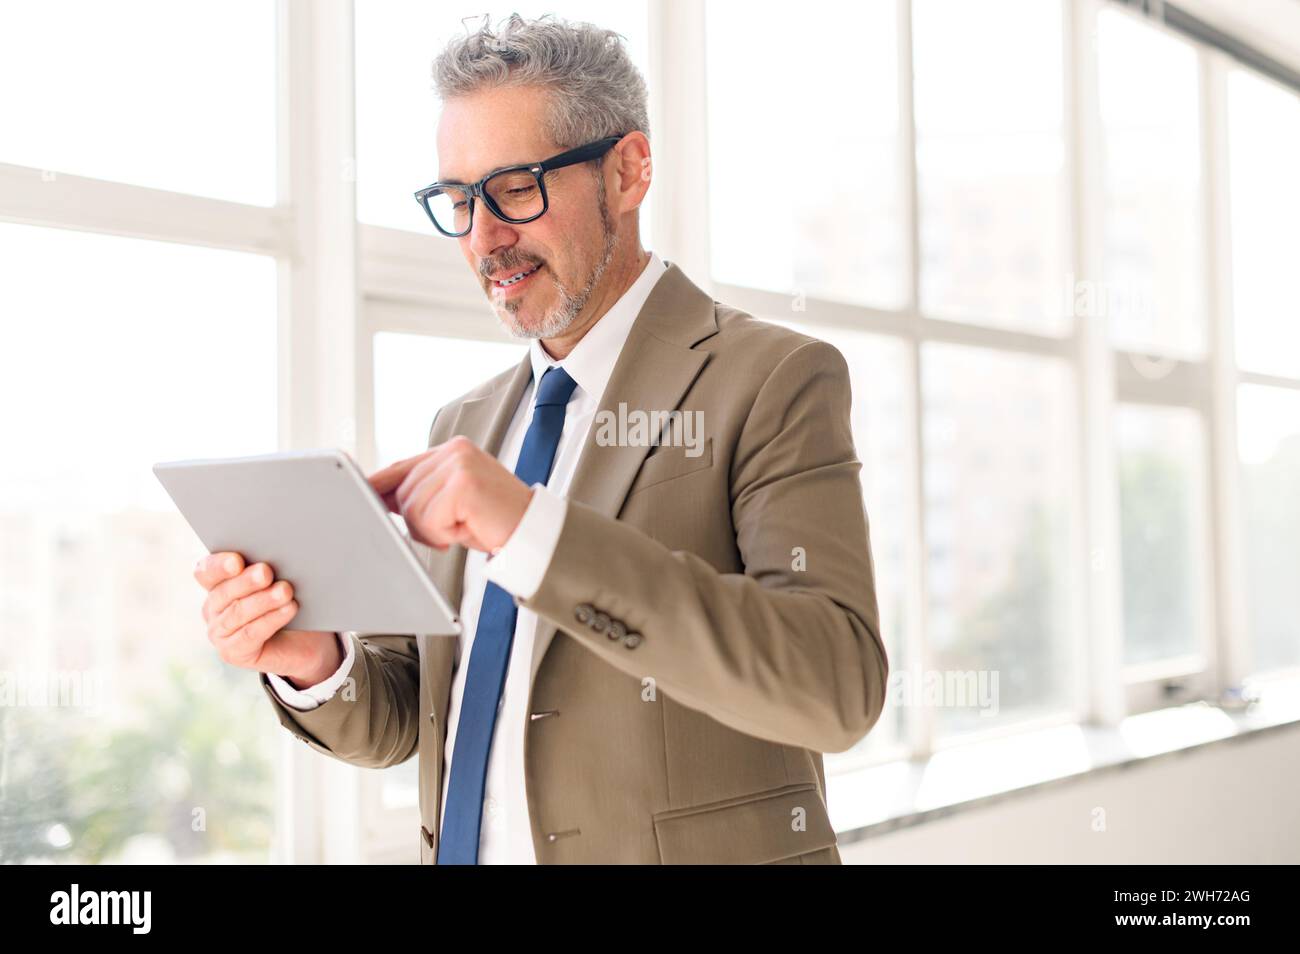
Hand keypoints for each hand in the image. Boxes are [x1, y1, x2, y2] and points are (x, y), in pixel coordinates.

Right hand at [194, 552, 342, 688]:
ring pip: (238, 613)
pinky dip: (271, 620)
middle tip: (266, 571)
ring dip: (263, 600)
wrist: (305, 642)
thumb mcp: (278, 581)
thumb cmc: (289, 601)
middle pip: (223, 592)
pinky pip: (250, 634)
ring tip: (285, 590)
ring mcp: (219, 633)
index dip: (219, 565)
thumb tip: (281, 553)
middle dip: (246, 581)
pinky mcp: (232, 653)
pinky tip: (289, 609)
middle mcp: (213, 608)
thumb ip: (269, 569)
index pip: (207, 571)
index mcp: (217, 584)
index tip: (237, 560)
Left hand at [368, 435, 532, 552]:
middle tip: (450, 530)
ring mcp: (459, 465)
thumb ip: (421, 493)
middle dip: (417, 521)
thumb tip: (380, 498)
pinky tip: (466, 530)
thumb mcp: (452, 503)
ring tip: (460, 529)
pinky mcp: (463, 484)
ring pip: (412, 508)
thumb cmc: (494, 522)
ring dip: (432, 530)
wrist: (533, 533)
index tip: (358, 495)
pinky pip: (428, 519)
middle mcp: (454, 451)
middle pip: (403, 492)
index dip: (378, 486)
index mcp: (451, 450)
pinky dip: (442, 534)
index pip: (401, 467)